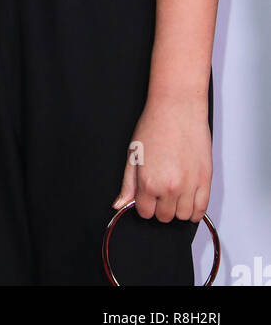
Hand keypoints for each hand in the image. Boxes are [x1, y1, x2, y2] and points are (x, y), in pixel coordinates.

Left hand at [113, 96, 211, 222]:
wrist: (177, 107)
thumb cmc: (155, 125)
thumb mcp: (133, 154)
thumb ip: (128, 183)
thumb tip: (120, 204)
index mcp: (148, 182)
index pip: (145, 212)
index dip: (144, 204)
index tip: (146, 195)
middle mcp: (169, 187)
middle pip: (164, 217)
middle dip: (160, 206)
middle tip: (159, 190)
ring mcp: (189, 185)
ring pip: (183, 216)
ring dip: (177, 208)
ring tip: (174, 191)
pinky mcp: (205, 180)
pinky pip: (202, 210)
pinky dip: (195, 209)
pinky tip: (188, 198)